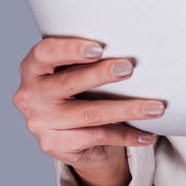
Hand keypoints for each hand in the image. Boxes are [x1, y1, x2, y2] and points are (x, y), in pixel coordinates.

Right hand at [13, 36, 164, 172]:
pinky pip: (98, 137)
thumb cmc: (75, 85)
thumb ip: (85, 55)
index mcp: (32, 68)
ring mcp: (41, 123)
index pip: (45, 53)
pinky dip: (127, 135)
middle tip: (128, 68)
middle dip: (101, 74)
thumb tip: (129, 40)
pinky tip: (148, 134)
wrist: (65, 131)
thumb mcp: (70, 66)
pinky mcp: (56, 145)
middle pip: (69, 83)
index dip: (69, 50)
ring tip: (154, 107)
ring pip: (90, 114)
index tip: (98, 48)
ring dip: (127, 109)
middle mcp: (31, 95)